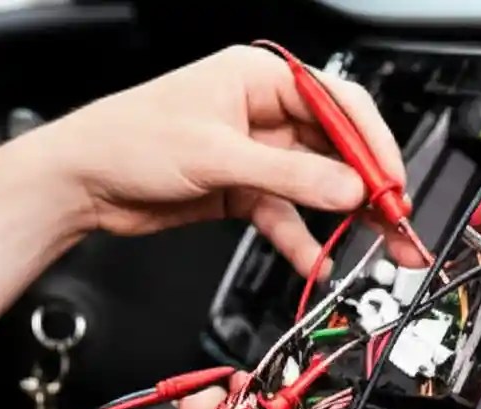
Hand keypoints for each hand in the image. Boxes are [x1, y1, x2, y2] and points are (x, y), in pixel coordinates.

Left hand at [25, 44, 420, 272]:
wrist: (82, 180)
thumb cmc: (129, 139)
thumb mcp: (217, 156)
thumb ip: (288, 177)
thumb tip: (346, 189)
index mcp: (261, 79)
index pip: (339, 106)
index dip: (372, 145)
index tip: (391, 182)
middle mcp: (264, 112)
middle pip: (336, 149)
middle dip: (368, 187)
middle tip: (398, 221)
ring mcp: (255, 154)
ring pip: (316, 186)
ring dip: (345, 218)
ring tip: (379, 246)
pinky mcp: (242, 190)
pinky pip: (285, 216)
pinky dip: (301, 238)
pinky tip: (317, 258)